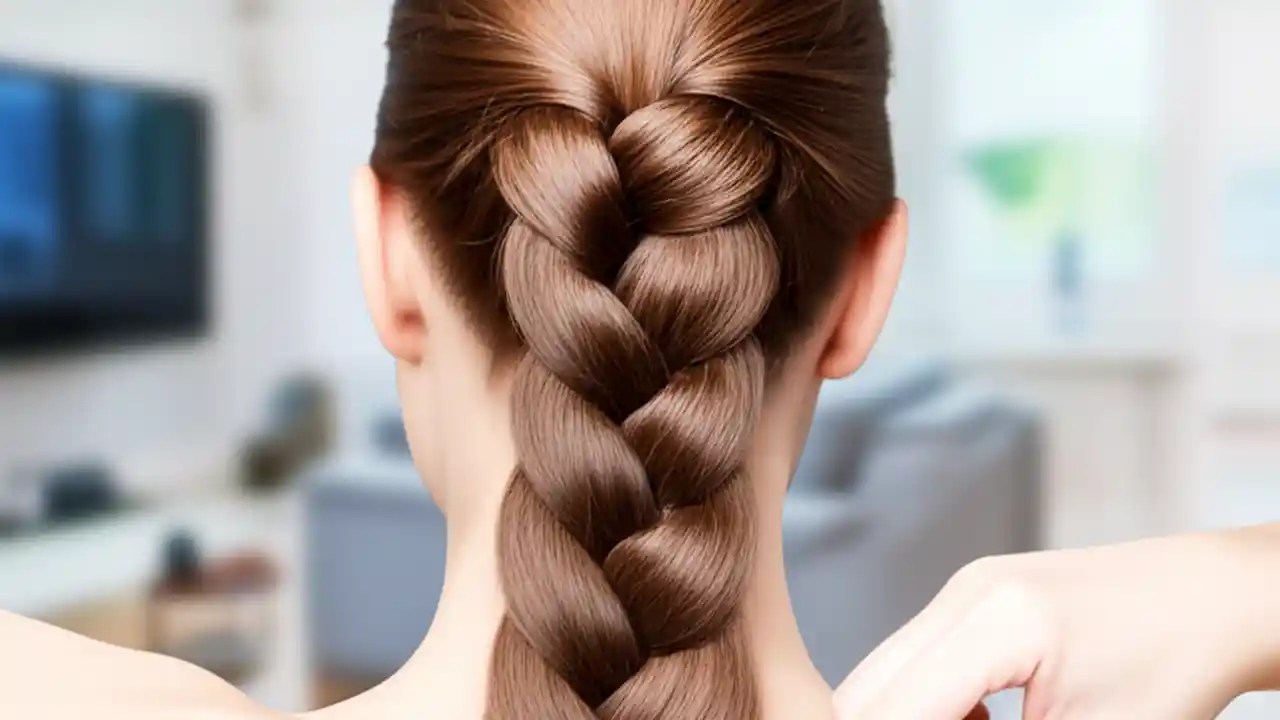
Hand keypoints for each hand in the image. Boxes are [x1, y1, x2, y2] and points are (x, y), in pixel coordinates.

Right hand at [834, 526, 1279, 719]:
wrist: (1214, 598)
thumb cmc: (1174, 669)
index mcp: (998, 622)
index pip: (898, 707)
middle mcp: (966, 592)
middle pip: (869, 687)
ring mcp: (964, 586)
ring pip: (884, 670)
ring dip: (903, 714)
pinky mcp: (972, 592)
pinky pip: (916, 655)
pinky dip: (924, 699)